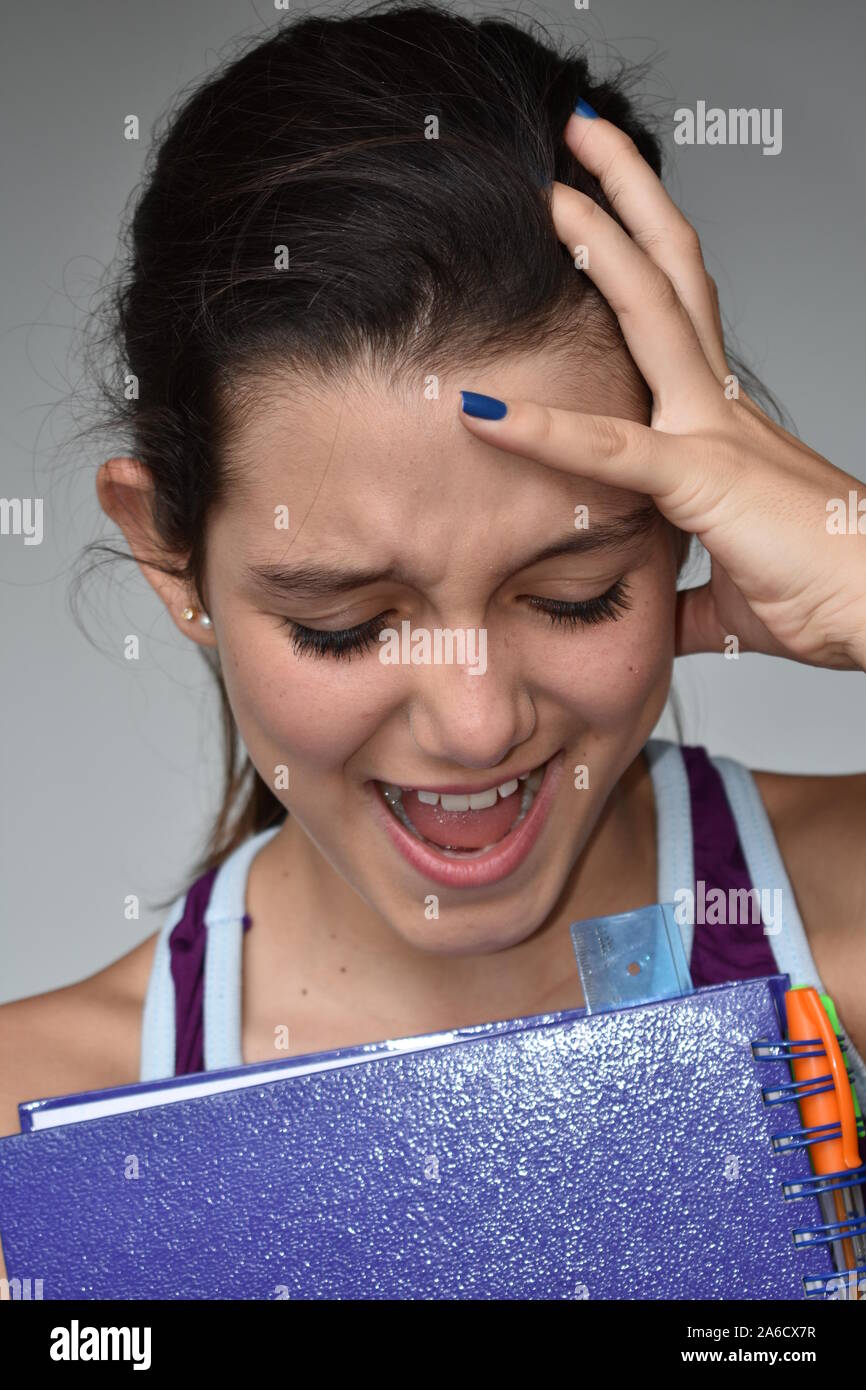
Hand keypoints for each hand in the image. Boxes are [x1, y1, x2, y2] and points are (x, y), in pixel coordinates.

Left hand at [458, 108, 865, 671]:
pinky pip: (610, 449)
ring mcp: (714, 431)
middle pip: (673, 275)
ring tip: (553, 189)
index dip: (641, 258)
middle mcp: (719, 407)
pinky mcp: (704, 480)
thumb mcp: (734, 590)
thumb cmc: (823, 595)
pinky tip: (483, 411)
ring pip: (656, 312)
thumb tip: (653, 612)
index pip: (678, 317)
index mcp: (722, 424)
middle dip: (627, 198)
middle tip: (581, 139)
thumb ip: (684, 594)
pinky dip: (541, 430)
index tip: (602, 212)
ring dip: (602, 244)